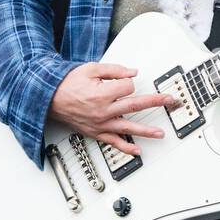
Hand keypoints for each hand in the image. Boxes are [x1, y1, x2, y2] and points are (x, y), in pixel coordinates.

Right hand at [48, 62, 180, 155]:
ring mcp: (100, 123)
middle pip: (135, 105)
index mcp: (102, 93)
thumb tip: (134, 73)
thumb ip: (115, 70)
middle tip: (171, 101)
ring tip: (161, 133)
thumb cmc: (68, 83)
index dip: (128, 82)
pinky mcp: (96, 132)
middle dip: (156, 102)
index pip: (128, 87)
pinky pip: (113, 142)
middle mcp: (103, 110)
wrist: (49, 98)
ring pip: (128, 128)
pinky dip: (126, 148)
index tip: (123, 81)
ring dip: (146, 131)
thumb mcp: (91, 69)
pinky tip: (138, 151)